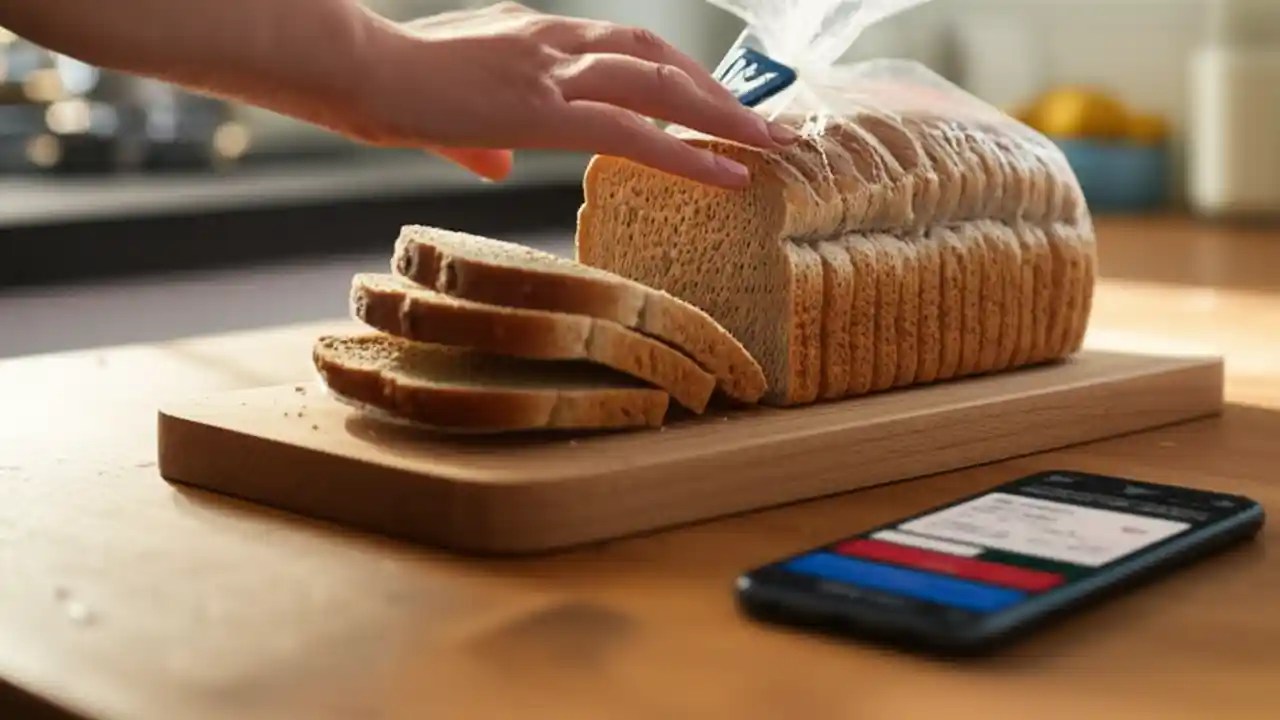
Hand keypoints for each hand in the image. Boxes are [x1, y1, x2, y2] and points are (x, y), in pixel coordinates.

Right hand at [352, 2, 798, 186]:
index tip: (715, 102)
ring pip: (660, 88)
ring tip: (769, 146)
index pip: (628, 49)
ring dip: (722, 116)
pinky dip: (688, 154)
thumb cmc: (393, 87)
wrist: (358, 70)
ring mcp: (554, 71)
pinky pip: (633, 133)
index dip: (679, 75)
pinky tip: (728, 176)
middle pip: (659, 59)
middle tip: (765, 124)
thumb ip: (485, 138)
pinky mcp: (544, 110)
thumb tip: (499, 163)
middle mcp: (558, 43)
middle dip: (718, 91)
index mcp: (539, 37)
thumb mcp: (452, 112)